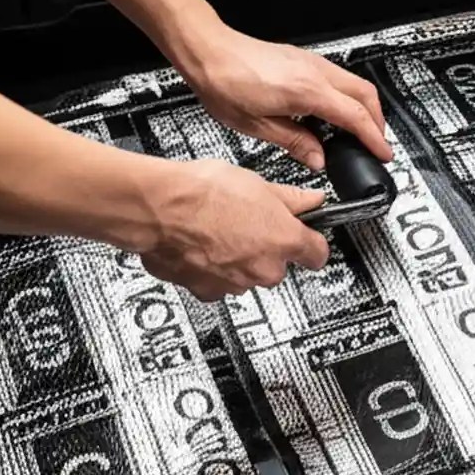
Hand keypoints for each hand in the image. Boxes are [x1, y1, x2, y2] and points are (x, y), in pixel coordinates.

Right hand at [136, 159, 329, 300]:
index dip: (311, 243)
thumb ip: (291, 199)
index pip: (318, 254)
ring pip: (247, 276)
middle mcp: (264, 270)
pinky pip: (218, 283)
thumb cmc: (202, 193)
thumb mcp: (258, 183)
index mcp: (284, 242)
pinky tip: (202, 245)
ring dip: (238, 259)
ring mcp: (236, 284)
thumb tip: (312, 201)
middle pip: (278, 266)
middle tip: (249, 223)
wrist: (156, 207)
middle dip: (267, 249)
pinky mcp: (207, 291)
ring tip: (219, 231)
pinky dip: (212, 269)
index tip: (306, 237)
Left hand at [180, 26, 392, 169]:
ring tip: (358, 131)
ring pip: (355, 83)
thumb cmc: (224, 82)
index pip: (355, 117)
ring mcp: (310, 62)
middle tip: (376, 144)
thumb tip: (318, 158)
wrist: (207, 51)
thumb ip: (295, 143)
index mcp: (307, 91)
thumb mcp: (258, 126)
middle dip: (378, 121)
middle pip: (366, 94)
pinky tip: (334, 113)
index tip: (383, 153)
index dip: (374, 138)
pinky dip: (347, 97)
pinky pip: (338, 78)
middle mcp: (315, 72)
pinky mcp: (302, 60)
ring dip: (364, 107)